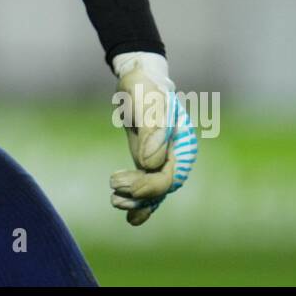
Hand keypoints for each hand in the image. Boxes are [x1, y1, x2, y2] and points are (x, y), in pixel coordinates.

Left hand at [109, 52, 196, 225]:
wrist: (137, 77)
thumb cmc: (142, 85)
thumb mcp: (145, 101)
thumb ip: (151, 130)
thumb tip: (151, 162)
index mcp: (181, 142)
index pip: (168, 176)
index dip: (146, 185)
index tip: (122, 184)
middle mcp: (175, 153)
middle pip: (161, 186)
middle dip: (138, 193)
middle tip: (113, 189)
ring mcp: (162, 157)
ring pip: (154, 189)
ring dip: (137, 200)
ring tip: (114, 200)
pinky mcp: (149, 158)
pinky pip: (148, 184)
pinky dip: (141, 202)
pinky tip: (130, 218)